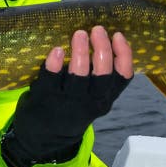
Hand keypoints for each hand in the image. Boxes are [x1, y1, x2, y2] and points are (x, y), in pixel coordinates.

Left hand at [1, 26, 132, 166]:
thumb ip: (98, 75)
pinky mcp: (45, 100)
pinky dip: (54, 64)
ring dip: (80, 51)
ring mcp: (68, 103)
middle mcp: (90, 103)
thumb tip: (101, 36)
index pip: (123, 77)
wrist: (41, 137)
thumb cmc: (69, 106)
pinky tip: (56, 50)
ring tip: (79, 33)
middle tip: (96, 29)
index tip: (117, 35)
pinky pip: (51, 80)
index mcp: (104, 99)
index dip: (124, 54)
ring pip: (79, 75)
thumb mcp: (91, 97)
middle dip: (102, 48)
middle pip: (103, 74)